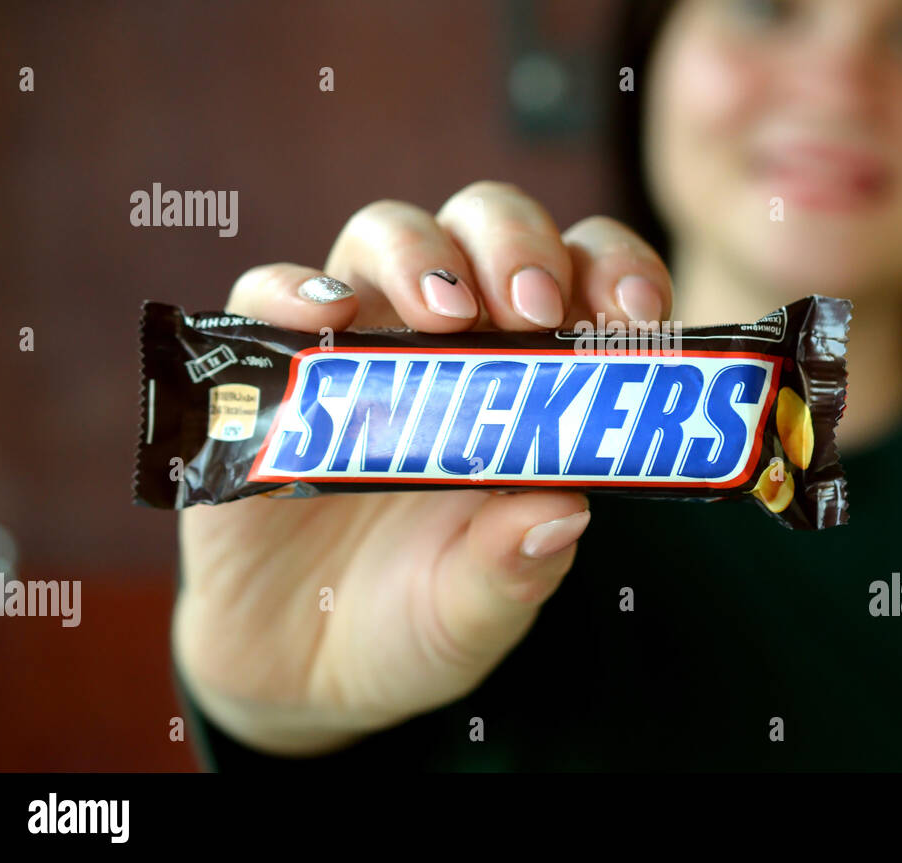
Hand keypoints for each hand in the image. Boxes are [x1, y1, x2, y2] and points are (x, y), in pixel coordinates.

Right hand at [172, 183, 672, 754]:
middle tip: (533, 309)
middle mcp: (445, 343)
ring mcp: (353, 347)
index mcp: (527, 381)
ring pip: (387, 235)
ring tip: (444, 316)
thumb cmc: (415, 619)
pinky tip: (322, 318)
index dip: (619, 274)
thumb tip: (562, 509)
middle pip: (490, 228)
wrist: (302, 672)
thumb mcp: (475, 613)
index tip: (638, 318)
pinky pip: (264, 297)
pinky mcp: (263, 374)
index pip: (585, 278)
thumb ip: (513, 568)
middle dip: (521, 248)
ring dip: (422, 255)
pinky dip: (291, 290)